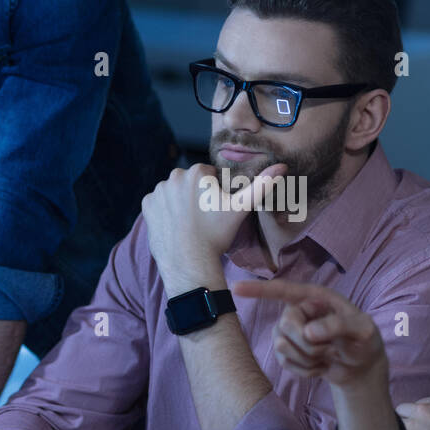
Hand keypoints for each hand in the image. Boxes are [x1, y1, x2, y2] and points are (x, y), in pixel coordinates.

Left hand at [142, 162, 287, 295]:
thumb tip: (282, 166)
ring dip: (180, 202)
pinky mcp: (147, 206)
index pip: (208, 176)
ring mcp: (158, 191)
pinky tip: (175, 225)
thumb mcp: (241, 209)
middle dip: (196, 195)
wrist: (190, 262)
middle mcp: (174, 176)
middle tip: (204, 218)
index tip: (215, 209)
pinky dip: (164, 211)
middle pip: (189, 183)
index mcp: (197, 172)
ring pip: (173, 192)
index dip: (214, 193)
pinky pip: (158, 203)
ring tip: (190, 223)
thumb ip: (261, 185)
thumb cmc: (216, 235)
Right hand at [231, 278, 388, 396]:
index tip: (236, 289)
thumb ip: (338, 326)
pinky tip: (320, 365)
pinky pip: (285, 362)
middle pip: (285, 324)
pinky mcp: (288, 352)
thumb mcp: (363, 330)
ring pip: (282, 346)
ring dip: (309, 358)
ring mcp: (290, 332)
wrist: (360, 367)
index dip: (260, 290)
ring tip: (327, 356)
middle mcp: (299, 311)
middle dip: (309, 343)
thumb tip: (307, 332)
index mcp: (316, 297)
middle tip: (331, 348)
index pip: (284, 291)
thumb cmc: (364, 340)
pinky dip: (306, 370)